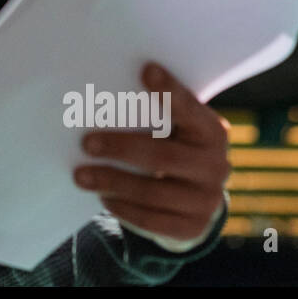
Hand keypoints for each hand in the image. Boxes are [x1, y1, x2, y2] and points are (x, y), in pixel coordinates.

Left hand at [72, 62, 229, 241]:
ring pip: (153, 192)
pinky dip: (124, 209)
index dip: (170, 91)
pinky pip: (153, 221)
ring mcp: (206, 200)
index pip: (190, 109)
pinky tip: (104, 197)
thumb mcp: (175, 130)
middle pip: (163, 155)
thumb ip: (154, 116)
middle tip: (87, 143)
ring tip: (81, 175)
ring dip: (113, 182)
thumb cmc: (173, 147)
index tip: (146, 70)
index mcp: (212, 132)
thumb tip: (103, 98)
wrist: (196, 196)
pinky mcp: (192, 227)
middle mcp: (216, 165)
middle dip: (121, 148)